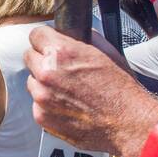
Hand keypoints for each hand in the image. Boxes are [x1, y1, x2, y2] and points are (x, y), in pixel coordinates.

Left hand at [23, 25, 157, 156]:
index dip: (45, 38)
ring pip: (32, 82)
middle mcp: (47, 73)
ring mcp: (42, 97)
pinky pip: (37, 104)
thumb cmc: (121, 89)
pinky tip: (68, 106)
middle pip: (29, 57)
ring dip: (44, 83)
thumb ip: (83, 40)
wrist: (128, 123)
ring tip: (67, 90)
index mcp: (61, 53)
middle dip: (42, 59)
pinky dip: (48, 104)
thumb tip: (73, 34)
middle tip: (60, 68)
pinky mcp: (42, 117)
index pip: (36, 34)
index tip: (49, 43)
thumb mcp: (106, 53)